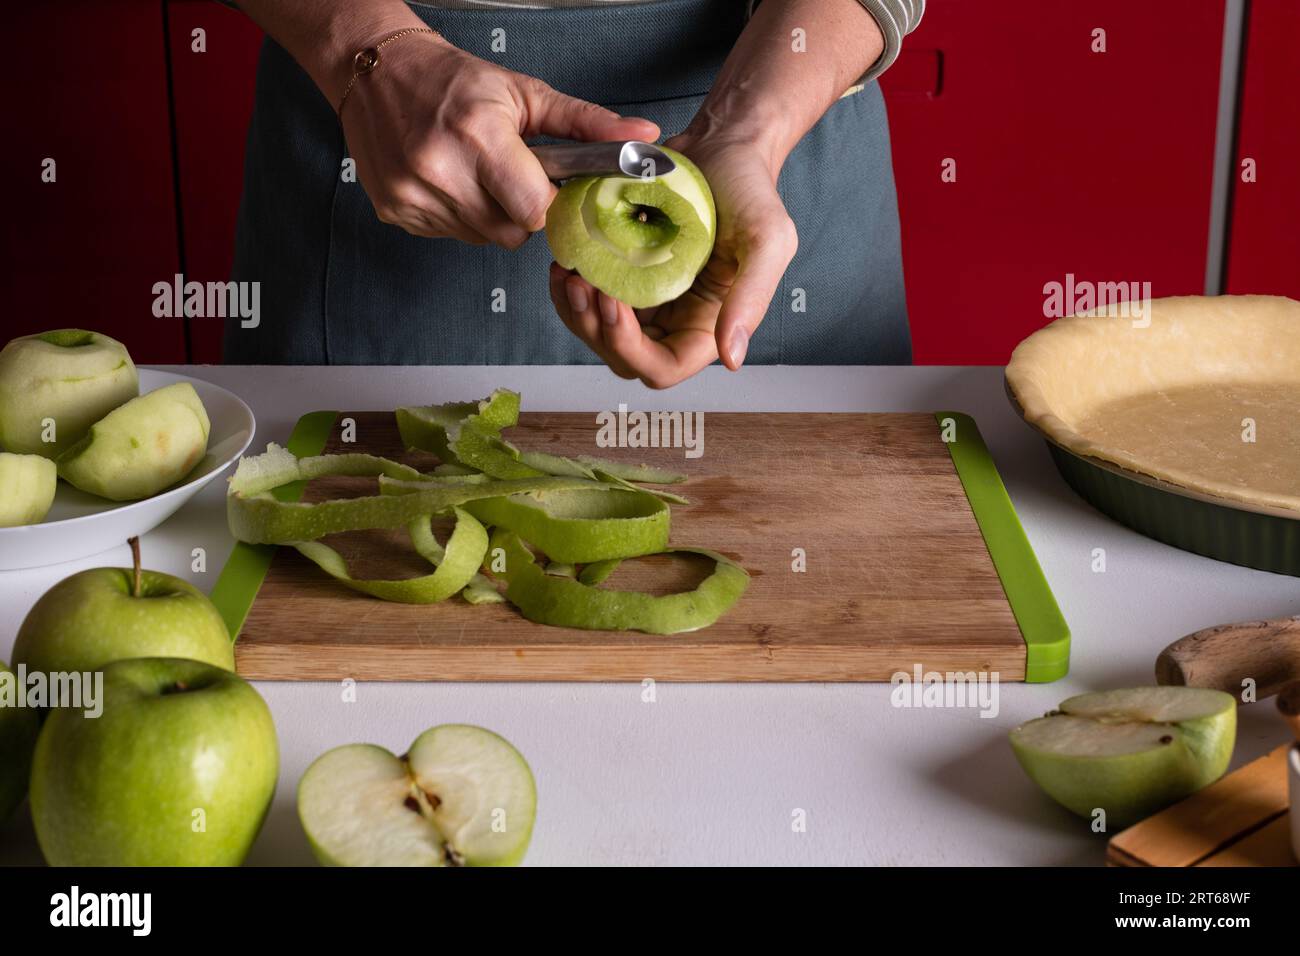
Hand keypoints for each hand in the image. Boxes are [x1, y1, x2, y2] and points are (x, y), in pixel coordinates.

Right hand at [340, 33, 658, 246]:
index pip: (536, 210)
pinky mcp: (396, 211)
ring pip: (482, 238)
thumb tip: (644, 139)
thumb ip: (587, 122)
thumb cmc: (454, 80)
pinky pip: (450, 234)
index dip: (550, 205)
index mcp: (480, 135)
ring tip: (477, 173)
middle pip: (511, 234)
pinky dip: (458, 215)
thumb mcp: (525, 94)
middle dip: (520, 212)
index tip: (548, 188)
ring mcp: (414, 194)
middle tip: (509, 176)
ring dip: (489, 215)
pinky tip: (451, 181)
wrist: (379, 72)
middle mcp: (441, 168)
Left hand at [549, 135, 796, 387]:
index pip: (664, 367)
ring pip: (598, 331)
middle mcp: (675, 319)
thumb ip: (752, 300)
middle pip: (622, 356)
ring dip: (576, 310)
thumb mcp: (767, 240)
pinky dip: (570, 287)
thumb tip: (733, 359)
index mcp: (709, 325)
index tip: (615, 304)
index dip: (632, 349)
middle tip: (583, 284)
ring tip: (569, 272)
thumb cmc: (750, 188)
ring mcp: (646, 299)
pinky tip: (568, 260)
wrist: (723, 144)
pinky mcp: (623, 274)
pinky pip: (589, 297)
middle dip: (595, 328)